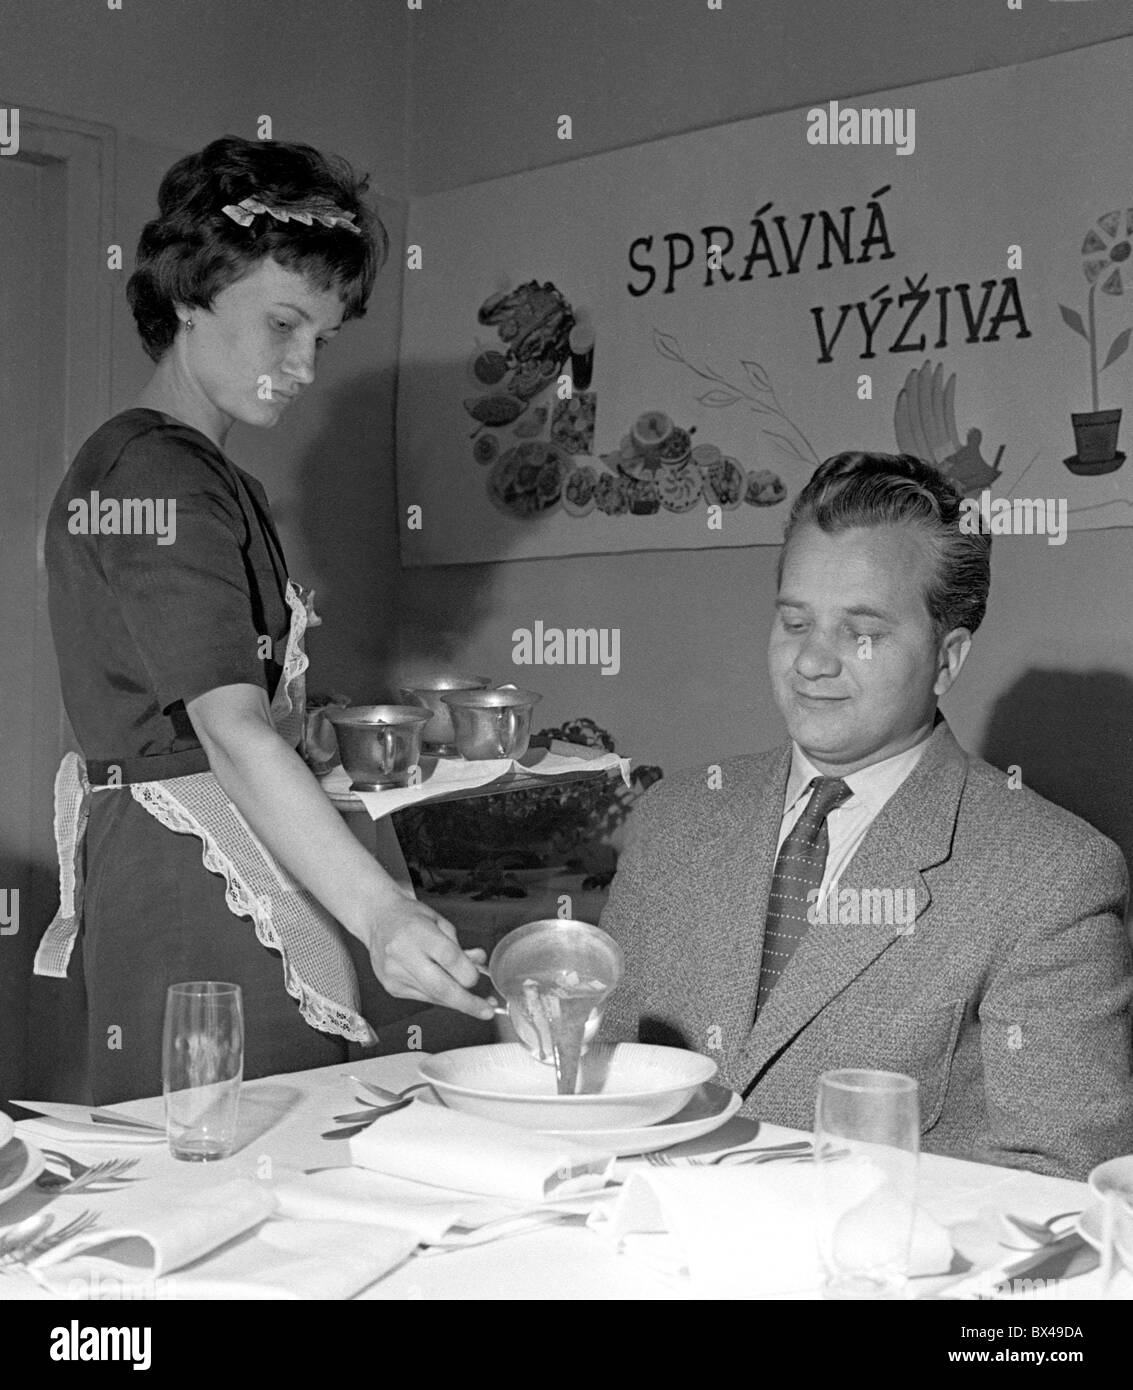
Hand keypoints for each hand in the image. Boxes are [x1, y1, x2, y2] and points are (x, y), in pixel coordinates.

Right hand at [365, 894, 495, 1020]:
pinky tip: (447, 990)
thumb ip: (459, 945)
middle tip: (487, 1011)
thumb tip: (479, 963)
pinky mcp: (392, 987)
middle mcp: (403, 955)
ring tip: (474, 1000)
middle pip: (441, 987)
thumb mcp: (439, 921)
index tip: (478, 977)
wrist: (377, 919)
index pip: (448, 958)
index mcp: (417, 932)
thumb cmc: (410, 917)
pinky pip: (424, 997)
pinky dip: (440, 997)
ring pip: (434, 997)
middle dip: (467, 1002)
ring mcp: (395, 975)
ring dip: (457, 1001)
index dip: (468, 972)